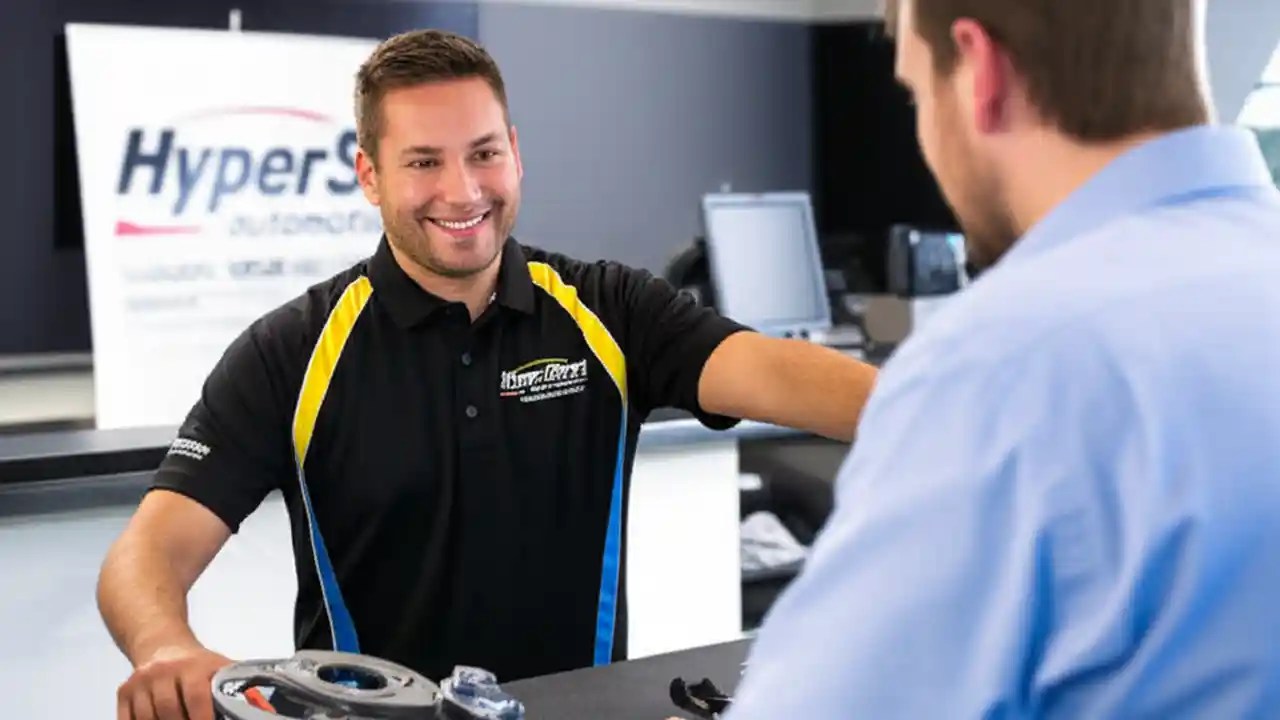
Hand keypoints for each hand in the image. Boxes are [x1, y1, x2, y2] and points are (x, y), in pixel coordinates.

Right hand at [117, 644, 234, 719]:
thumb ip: (234, 685)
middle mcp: (161, 672)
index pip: (195, 695)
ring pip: (146, 717)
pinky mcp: (123, 693)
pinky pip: (127, 718)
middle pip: (168, 710)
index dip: (202, 716)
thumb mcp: (218, 668)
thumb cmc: (197, 665)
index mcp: (190, 666)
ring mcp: (139, 682)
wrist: (162, 646)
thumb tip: (259, 703)